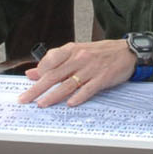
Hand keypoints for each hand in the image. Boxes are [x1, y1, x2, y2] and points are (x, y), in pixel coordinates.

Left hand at [20, 39, 138, 106]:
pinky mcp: (102, 78)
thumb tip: (32, 72)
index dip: (39, 72)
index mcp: (72, 50)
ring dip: (54, 95)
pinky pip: (88, 89)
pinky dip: (79, 96)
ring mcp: (91, 69)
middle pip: (54, 75)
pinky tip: (70, 103)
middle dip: (37, 88)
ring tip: (42, 103)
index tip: (30, 81)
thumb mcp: (77, 52)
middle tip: (25, 98)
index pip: (50, 60)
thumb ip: (54, 62)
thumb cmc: (101, 53)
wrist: (127, 51)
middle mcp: (80, 58)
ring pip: (68, 84)